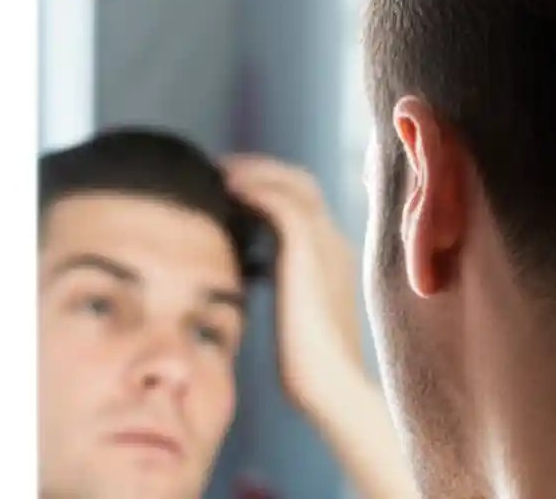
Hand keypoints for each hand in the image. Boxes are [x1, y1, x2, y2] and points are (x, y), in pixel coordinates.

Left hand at [222, 155, 365, 415]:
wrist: (331, 385)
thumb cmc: (308, 368)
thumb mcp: (295, 316)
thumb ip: (283, 290)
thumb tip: (250, 282)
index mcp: (334, 256)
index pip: (305, 203)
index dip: (271, 187)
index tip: (234, 188)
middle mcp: (335, 241)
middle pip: (303, 183)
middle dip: (262, 170)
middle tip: (221, 170)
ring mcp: (326, 242)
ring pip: (295, 182)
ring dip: (256, 171)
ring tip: (219, 172)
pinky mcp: (309, 250)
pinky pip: (283, 201)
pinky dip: (256, 186)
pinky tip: (228, 188)